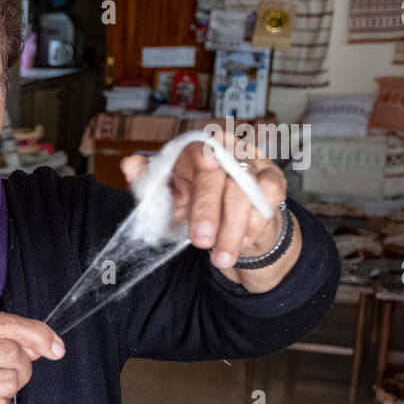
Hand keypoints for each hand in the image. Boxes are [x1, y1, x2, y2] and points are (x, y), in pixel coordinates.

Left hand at [120, 134, 287, 273]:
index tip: (203, 165)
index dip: (201, 155)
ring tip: (220, 257)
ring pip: (246, 190)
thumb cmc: (195, 206)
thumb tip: (130, 164)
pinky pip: (269, 198)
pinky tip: (243, 242)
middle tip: (201, 241)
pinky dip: (256, 224)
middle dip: (210, 210)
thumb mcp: (169, 198)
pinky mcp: (273, 180)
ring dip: (233, 228)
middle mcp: (226, 149)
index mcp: (196, 149)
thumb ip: (149, 182)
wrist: (231, 227)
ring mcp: (252, 163)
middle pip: (221, 172)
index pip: (198, 146)